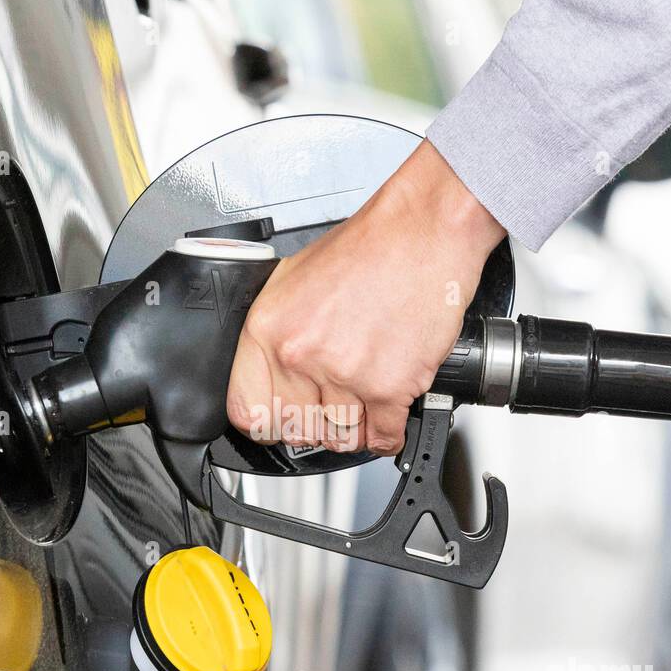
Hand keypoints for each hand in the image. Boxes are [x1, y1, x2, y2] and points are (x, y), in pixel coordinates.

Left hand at [226, 140, 504, 455]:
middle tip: (333, 405)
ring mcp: (345, 374)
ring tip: (363, 403)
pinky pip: (383, 438)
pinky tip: (388, 413)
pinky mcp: (389, 387)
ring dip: (354, 429)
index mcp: (268, 329)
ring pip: (341, 438)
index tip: (281, 422)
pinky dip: (388, 434)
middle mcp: (301, 355)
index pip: (247, 411)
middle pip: (298, 430)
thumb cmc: (368, 247)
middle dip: (317, 424)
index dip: (267, 423)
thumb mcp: (293, 279)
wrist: (422, 232)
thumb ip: (277, 332)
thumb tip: (272, 373)